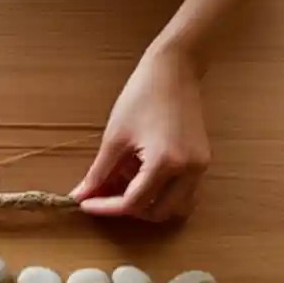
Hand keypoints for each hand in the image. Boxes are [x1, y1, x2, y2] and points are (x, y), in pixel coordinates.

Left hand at [71, 46, 209, 221]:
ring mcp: (200, 167)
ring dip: (149, 205)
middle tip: (105, 195)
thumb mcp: (115, 137)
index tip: (86, 203)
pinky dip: (163, 194)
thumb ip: (98, 172)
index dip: (106, 207)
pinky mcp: (202, 161)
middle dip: (129, 210)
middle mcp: (188, 170)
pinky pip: (184, 193)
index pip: (133, 203)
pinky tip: (144, 177)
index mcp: (165, 162)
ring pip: (175, 208)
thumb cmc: (142, 95)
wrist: (175, 69)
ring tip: (126, 185)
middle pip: (157, 213)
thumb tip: (81, 196)